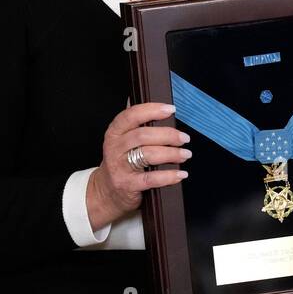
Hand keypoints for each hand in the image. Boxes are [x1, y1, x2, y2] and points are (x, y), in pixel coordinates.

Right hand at [88, 102, 190, 229]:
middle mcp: (114, 148)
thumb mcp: (122, 140)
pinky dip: (168, 176)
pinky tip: (180, 174)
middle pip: (143, 135)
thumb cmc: (120, 161)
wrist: (106, 191)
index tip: (170, 109)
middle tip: (184, 138)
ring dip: (171, 154)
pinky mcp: (127, 184)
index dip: (152, 110)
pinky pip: (151, 179)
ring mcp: (120, 167)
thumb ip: (135, 122)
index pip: (131, 115)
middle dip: (168, 135)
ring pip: (148, 155)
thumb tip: (150, 102)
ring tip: (185, 154)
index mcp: (114, 132)